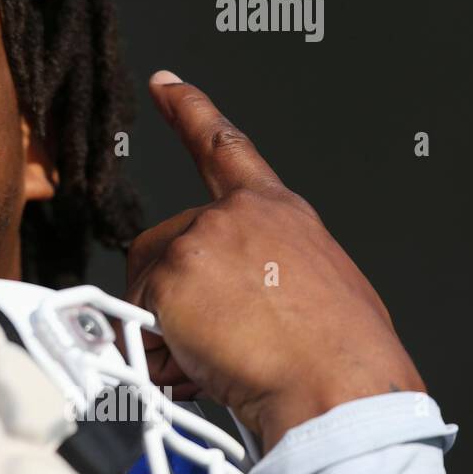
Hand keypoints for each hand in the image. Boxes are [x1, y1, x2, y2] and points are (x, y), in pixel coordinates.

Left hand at [124, 71, 423, 451]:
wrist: (339, 390)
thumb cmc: (338, 358)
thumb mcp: (312, 289)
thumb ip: (259, 272)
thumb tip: (222, 304)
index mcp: (278, 213)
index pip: (226, 147)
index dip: (190, 111)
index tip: (164, 83)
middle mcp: (234, 216)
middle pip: (163, 248)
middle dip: (169, 298)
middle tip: (209, 343)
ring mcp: (199, 238)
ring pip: (145, 285)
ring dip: (161, 327)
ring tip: (217, 356)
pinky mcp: (171, 271)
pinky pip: (134, 317)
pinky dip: (153, 349)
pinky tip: (196, 365)